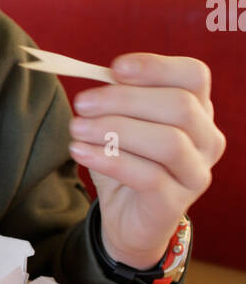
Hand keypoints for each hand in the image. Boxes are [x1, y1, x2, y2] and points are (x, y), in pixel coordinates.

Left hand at [68, 52, 225, 269]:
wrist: (126, 217)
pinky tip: (80, 152)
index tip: (114, 68)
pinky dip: (109, 160)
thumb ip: (119, 97)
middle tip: (82, 103)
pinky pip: (148, 176)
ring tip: (77, 130)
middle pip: (179, 106)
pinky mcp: (175, 203)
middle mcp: (207, 140)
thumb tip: (102, 75)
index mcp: (198, 110)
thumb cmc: (127, 161)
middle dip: (124, 99)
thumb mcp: (121, 123)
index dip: (156, 67)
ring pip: (168, 142)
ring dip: (115, 129)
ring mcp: (196, 174)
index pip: (194, 75)